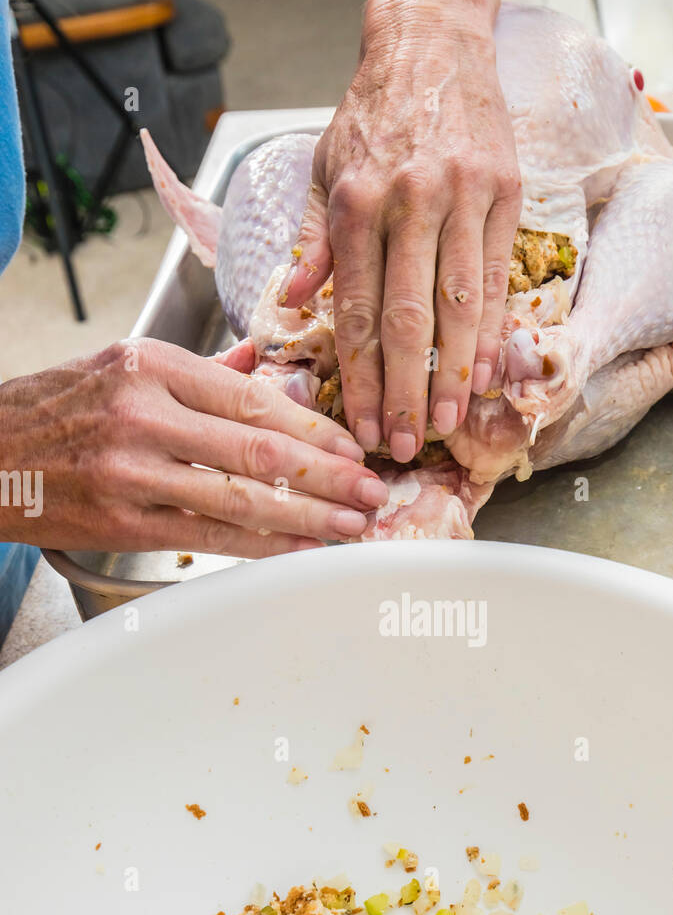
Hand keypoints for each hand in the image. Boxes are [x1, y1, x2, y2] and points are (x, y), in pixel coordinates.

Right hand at [0, 339, 387, 552]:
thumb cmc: (59, 408)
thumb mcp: (124, 365)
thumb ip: (201, 372)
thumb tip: (268, 369)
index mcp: (152, 365)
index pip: (255, 398)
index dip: (315, 428)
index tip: (353, 447)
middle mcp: (144, 414)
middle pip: (259, 448)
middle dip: (328, 476)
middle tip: (372, 491)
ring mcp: (132, 471)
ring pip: (242, 498)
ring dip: (307, 517)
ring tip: (351, 526)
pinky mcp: (124, 522)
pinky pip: (209, 537)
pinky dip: (262, 546)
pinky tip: (299, 549)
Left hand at [280, 0, 520, 461]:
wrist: (434, 40)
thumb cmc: (374, 113)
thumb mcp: (326, 167)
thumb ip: (316, 238)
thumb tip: (298, 297)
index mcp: (357, 203)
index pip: (356, 309)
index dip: (360, 376)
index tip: (363, 425)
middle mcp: (409, 202)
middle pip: (407, 318)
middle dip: (404, 391)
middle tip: (404, 445)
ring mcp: (461, 197)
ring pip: (458, 304)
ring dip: (452, 374)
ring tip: (447, 424)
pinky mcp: (504, 192)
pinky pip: (498, 276)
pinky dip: (492, 331)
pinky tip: (485, 375)